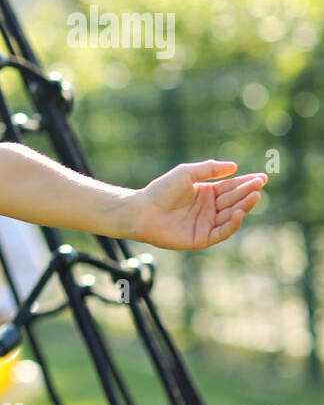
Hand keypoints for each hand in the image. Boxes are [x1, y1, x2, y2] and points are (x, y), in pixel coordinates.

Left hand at [132, 161, 266, 250]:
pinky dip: (232, 224)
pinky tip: (238, 213)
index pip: (232, 187)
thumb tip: (235, 167)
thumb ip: (209, 169)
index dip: (247, 183)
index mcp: (207, 193)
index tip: (262, 177)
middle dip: (247, 193)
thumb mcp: (186, 173)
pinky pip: (221, 232)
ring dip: (243, 207)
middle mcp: (209, 209)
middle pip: (234, 200)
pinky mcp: (202, 238)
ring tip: (253, 196)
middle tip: (259, 186)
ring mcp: (206, 224)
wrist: (142, 210)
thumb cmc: (161, 190)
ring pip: (231, 216)